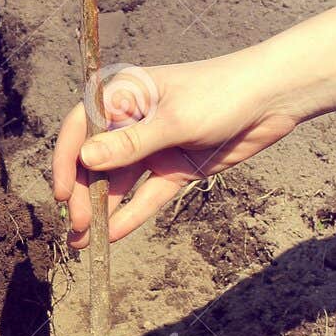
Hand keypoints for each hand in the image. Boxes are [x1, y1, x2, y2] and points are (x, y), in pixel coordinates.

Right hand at [52, 57, 305, 246]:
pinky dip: (132, 214)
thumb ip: (131, 143)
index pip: (81, 126)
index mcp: (124, 95)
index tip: (62, 192)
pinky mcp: (174, 169)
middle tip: (78, 225)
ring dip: (102, 210)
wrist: (273, 99)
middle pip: (96, 161)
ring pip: (118, 183)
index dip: (66, 158)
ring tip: (85, 241)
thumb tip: (85, 159)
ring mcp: (153, 147)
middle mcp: (132, 121)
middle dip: (84, 193)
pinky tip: (114, 236)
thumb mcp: (175, 119)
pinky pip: (147, 195)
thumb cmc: (221, 93)